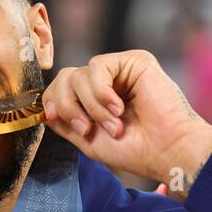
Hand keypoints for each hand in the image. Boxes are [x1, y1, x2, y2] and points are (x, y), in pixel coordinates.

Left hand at [42, 49, 211, 191]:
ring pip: (78, 74)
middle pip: (64, 78)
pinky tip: (119, 108)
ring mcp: (120, 70)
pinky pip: (97, 67)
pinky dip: (101, 92)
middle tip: (89, 129)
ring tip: (114, 125)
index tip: (66, 124)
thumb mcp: (88, 140)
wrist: (166, 151)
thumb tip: (46, 108)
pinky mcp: (134, 60)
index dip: (55, 104)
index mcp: (94, 99)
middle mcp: (106, 81)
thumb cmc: (134, 150)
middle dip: (69, 107)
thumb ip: (65, 122)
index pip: (60, 89)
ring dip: (91, 106)